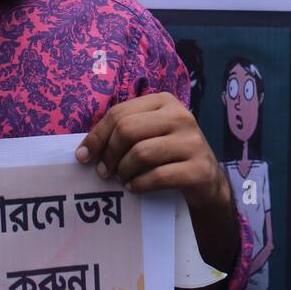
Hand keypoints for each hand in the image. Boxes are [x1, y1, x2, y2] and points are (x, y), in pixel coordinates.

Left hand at [78, 92, 225, 209]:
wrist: (207, 179)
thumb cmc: (169, 155)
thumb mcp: (150, 134)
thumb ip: (124, 133)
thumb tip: (84, 150)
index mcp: (164, 102)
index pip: (119, 113)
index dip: (96, 136)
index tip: (83, 157)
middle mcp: (181, 116)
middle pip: (128, 130)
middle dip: (109, 154)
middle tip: (104, 172)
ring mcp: (193, 141)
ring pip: (141, 153)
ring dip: (123, 171)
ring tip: (121, 179)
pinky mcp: (200, 168)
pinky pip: (158, 176)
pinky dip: (140, 184)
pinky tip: (135, 188)